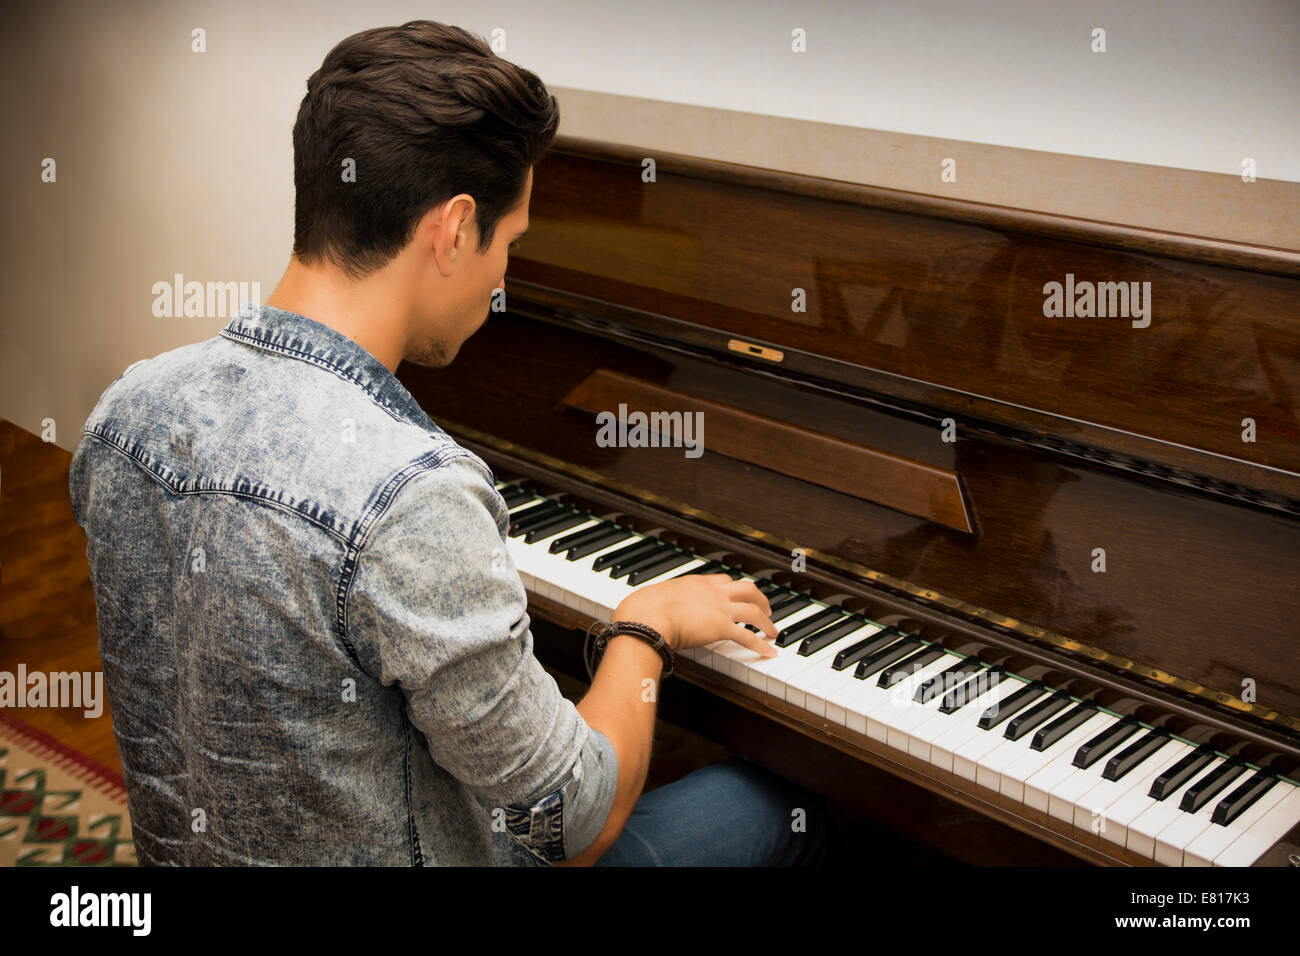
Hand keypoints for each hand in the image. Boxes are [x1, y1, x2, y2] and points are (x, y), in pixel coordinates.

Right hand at [612, 573, 778, 658]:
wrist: (645, 617)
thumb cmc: (642, 609)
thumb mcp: (655, 597)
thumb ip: (662, 601)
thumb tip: (651, 609)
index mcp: (696, 582)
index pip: (724, 581)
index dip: (735, 590)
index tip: (739, 596)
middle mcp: (712, 591)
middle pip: (747, 589)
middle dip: (760, 599)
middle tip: (766, 609)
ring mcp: (719, 607)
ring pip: (753, 610)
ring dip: (766, 622)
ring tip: (773, 631)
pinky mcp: (720, 626)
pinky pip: (747, 636)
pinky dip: (761, 644)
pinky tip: (769, 652)